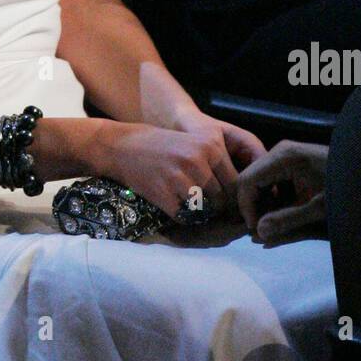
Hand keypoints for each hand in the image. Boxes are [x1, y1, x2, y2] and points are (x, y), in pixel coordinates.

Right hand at [100, 116, 260, 218]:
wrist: (122, 145)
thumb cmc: (161, 145)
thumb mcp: (194, 144)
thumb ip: (215, 164)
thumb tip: (238, 196)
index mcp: (211, 147)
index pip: (235, 183)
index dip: (232, 197)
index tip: (225, 203)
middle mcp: (199, 161)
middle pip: (221, 199)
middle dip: (214, 206)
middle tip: (202, 204)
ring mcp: (180, 178)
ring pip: (203, 210)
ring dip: (197, 211)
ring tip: (184, 201)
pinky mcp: (164, 193)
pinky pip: (182, 216)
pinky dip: (178, 215)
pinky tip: (169, 202)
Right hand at [234, 138, 327, 239]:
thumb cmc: (347, 188)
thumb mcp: (319, 208)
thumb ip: (288, 221)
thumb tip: (258, 233)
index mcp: (283, 157)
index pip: (247, 181)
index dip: (247, 208)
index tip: (256, 231)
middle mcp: (280, 152)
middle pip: (251, 181)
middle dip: (255, 208)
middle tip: (264, 233)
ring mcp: (286, 156)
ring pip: (261, 183)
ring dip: (265, 206)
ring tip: (277, 227)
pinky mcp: (292, 164)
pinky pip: (274, 183)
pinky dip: (275, 200)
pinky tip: (287, 215)